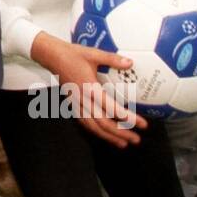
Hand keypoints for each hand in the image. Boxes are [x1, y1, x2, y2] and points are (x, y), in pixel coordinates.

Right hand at [30, 32, 146, 147]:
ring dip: (108, 137)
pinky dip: (96, 132)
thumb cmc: (73, 54)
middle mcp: (83, 99)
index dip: (128, 118)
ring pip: (93, 126)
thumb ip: (113, 59)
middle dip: (121, 133)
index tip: (143, 124)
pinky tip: (104, 135)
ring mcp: (76, 104)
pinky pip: (84, 123)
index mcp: (90, 88)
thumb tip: (130, 63)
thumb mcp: (94, 53)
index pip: (112, 108)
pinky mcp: (72, 105)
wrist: (52, 57)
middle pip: (103, 123)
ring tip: (123, 143)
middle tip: (136, 139)